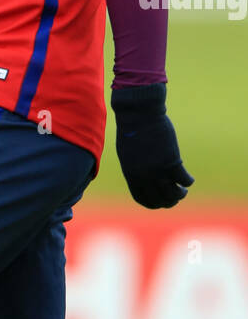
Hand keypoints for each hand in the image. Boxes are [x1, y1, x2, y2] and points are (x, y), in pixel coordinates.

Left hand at [111, 84, 193, 208]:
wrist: (139, 115)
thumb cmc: (132, 130)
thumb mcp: (128, 153)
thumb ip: (135, 167)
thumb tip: (144, 177)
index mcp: (131, 175)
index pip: (142, 198)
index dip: (153, 203)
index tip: (161, 202)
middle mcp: (144, 177)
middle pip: (159, 200)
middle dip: (169, 202)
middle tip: (176, 196)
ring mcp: (158, 170)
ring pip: (173, 193)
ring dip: (180, 194)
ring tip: (183, 190)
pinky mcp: (172, 162)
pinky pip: (184, 179)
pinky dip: (188, 181)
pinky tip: (189, 178)